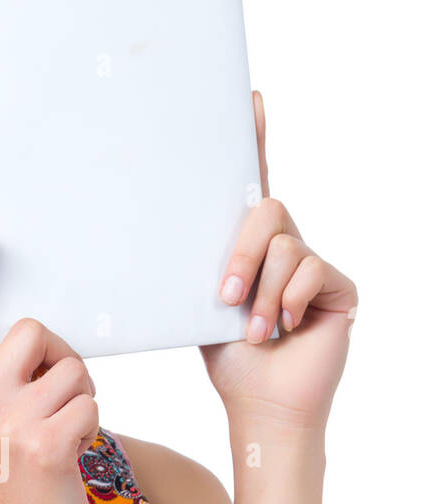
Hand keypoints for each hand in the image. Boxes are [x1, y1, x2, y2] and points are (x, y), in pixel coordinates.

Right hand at [0, 227, 98, 503]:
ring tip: (62, 439)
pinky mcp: (44, 442)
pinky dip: (92, 428)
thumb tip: (41, 339)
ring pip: (73, 369)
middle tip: (55, 406)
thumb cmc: (28, 486)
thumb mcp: (3, 430)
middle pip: (35, 331)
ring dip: (82, 402)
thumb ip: (9, 386)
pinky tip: (71, 458)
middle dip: (60, 361)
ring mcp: (7, 422)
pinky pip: (90, 404)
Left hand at [199, 90, 357, 431]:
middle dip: (240, 253)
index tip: (249, 99)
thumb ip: (201, 267)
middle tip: (224, 297)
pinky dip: (286, 302)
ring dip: (260, 292)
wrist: (260, 404)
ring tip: (253, 330)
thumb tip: (165, 235)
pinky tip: (284, 329)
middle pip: (266, 211)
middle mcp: (284, 247)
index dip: (254, 140)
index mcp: (249, 247)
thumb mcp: (201, 306)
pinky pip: (309, 269)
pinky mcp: (338, 285)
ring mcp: (313, 264)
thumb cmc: (229, 359)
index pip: (252, 184)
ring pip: (285, 245)